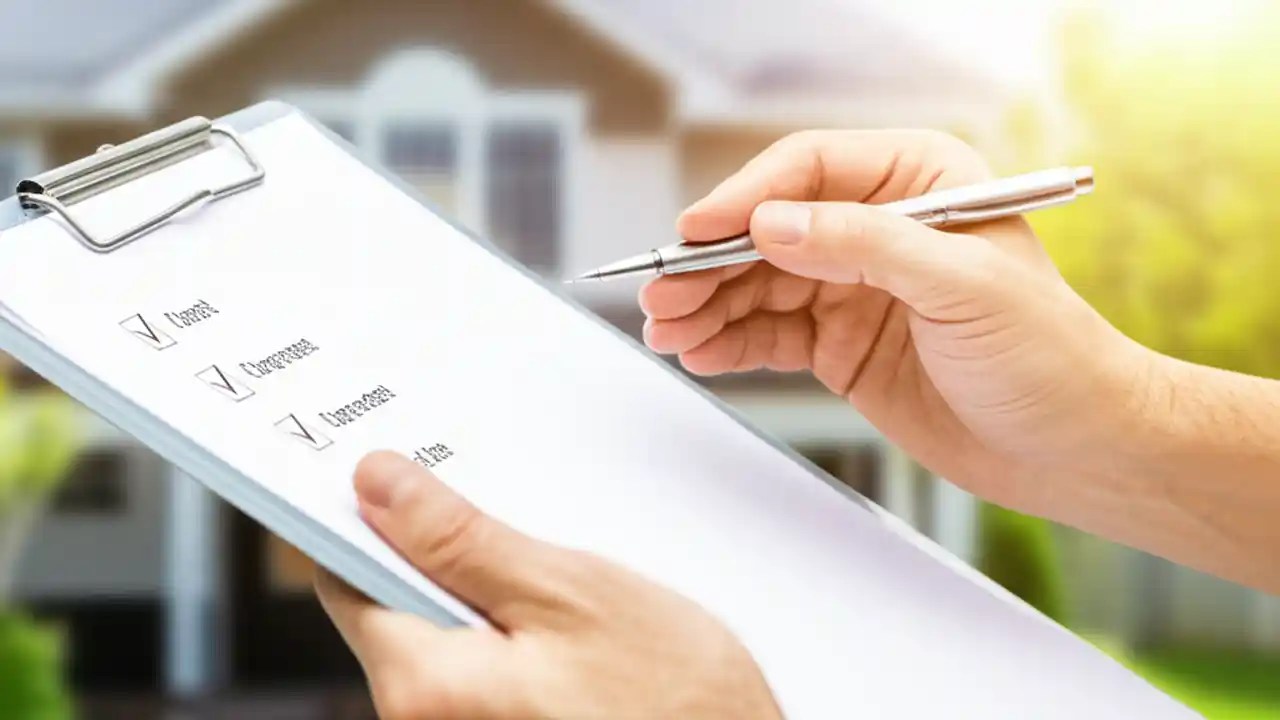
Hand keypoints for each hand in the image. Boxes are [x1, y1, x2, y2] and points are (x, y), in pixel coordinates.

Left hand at [316, 451, 780, 719]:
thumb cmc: (676, 708)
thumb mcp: (569, 594)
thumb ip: (460, 541)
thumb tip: (377, 487)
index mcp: (424, 691)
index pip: (349, 581)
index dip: (370, 515)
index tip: (398, 471)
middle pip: (400, 609)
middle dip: (446, 552)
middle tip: (511, 511)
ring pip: (449, 636)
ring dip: (491, 593)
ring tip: (560, 572)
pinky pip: (484, 670)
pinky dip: (514, 633)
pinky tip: (570, 623)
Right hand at [641, 130, 1155, 516]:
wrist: (1072, 446)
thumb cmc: (1045, 353)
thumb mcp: (961, 284)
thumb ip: (863, 245)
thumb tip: (770, 224)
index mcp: (917, 183)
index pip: (810, 169)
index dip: (746, 197)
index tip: (697, 232)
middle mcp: (877, 228)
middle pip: (769, 230)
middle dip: (711, 262)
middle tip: (662, 295)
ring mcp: (853, 289)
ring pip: (758, 284)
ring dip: (707, 305)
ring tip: (666, 328)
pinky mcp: (839, 345)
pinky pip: (769, 335)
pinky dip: (729, 343)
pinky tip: (698, 353)